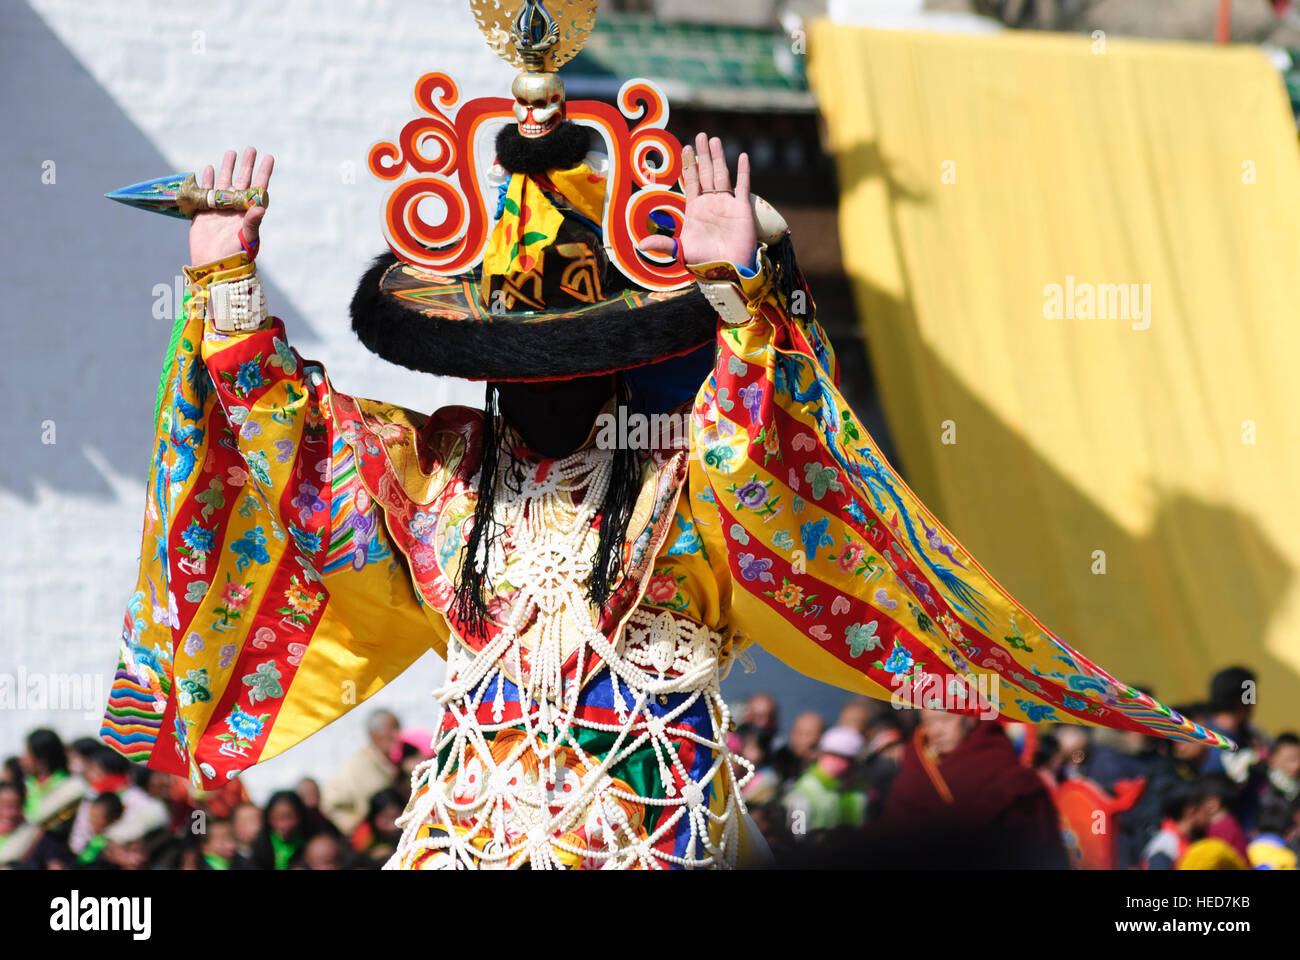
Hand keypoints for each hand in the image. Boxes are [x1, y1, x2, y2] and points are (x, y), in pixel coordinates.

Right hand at [188, 146, 274, 264]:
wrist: (214, 266)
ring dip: (227, 168)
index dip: (264, 173)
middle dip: (247, 165)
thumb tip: (261, 208)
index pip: (258, 188)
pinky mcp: (203, 212)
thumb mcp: (247, 239)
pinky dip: (205, 180)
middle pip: (242, 181)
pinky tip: (208, 168)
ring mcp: (219, 209)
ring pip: (224, 183)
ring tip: (231, 152)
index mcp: (248, 212)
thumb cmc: (235, 255)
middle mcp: (235, 207)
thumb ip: (252, 223)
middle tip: (251, 148)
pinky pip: (205, 192)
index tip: (269, 157)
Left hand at [638, 132, 754, 267]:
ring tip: (714, 140)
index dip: (689, 165)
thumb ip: (663, 244)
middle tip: (700, 136)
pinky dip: (744, 171)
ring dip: (718, 157)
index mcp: (695, 209)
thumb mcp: (681, 250)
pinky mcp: (742, 209)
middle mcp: (710, 203)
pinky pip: (743, 186)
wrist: (727, 270)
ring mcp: (726, 204)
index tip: (686, 148)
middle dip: (703, 155)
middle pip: (706, 173)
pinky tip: (742, 156)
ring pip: (722, 175)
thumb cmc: (704, 261)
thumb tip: (640, 245)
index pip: (691, 181)